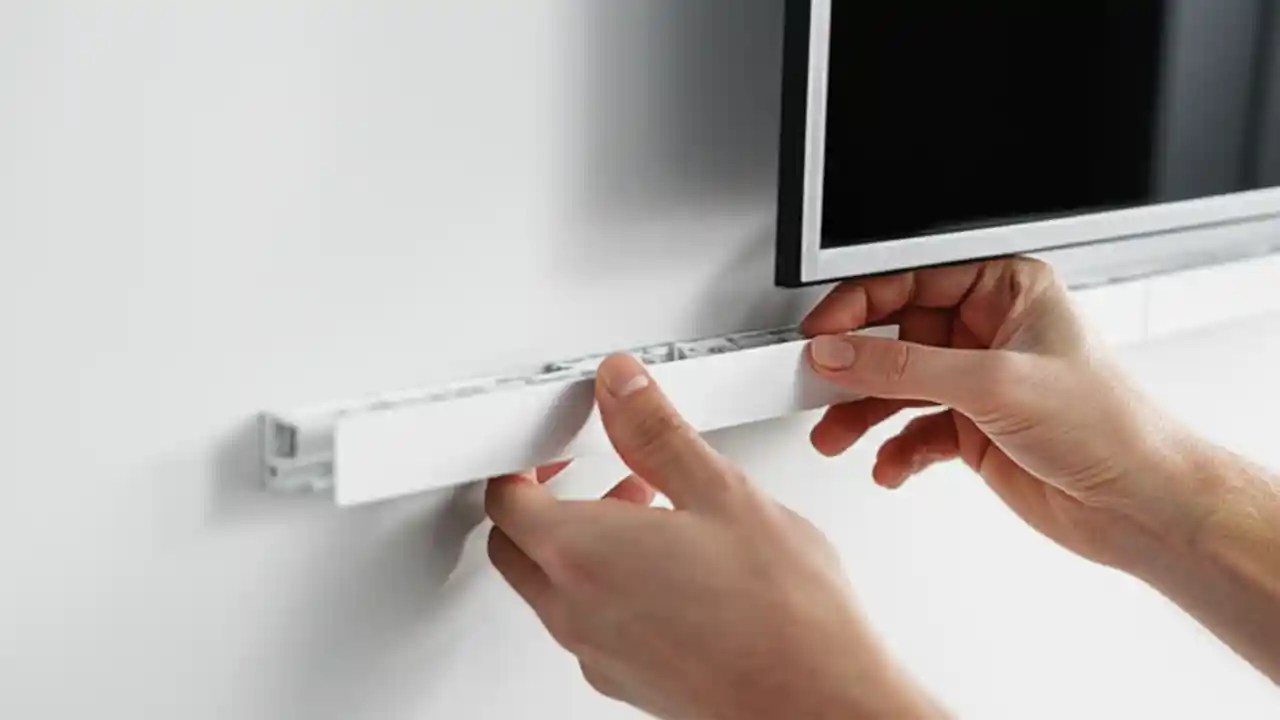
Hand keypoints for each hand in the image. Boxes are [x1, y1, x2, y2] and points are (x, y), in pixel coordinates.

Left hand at [486, 355, 945, 719]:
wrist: (821, 703)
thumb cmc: (782, 615)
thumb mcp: (720, 492)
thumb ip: (656, 432)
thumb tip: (620, 387)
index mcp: (582, 555)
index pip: (507, 499)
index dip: (525, 463)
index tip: (557, 446)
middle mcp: (575, 613)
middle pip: (516, 547)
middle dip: (542, 503)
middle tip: (584, 473)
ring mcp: (599, 655)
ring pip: (553, 590)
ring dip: (580, 544)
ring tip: (646, 511)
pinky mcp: (627, 683)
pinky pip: (590, 626)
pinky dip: (606, 587)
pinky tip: (668, 570)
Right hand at [802, 258, 1212, 570]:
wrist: (1141, 506)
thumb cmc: (1109, 426)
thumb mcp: (993, 383)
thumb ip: (904, 368)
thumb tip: (840, 353)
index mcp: (1006, 290)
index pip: (911, 281)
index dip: (859, 304)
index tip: (821, 333)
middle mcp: (989, 331)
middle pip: (895, 335)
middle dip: (855, 366)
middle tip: (816, 384)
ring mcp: (978, 382)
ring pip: (897, 386)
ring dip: (862, 413)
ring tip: (836, 435)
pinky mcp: (972, 429)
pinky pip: (913, 430)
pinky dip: (895, 449)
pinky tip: (891, 464)